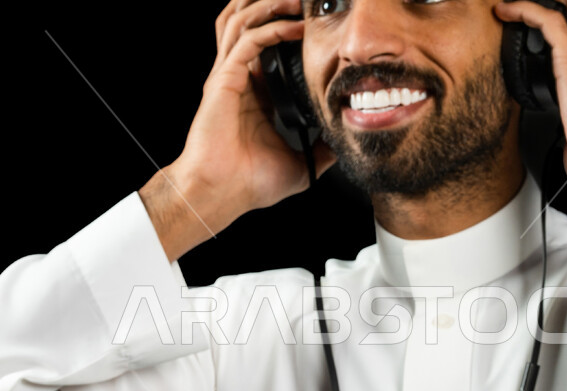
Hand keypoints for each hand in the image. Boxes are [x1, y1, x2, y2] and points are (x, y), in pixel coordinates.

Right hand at [141, 0, 336, 259]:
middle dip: (270, 3)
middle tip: (302, 0)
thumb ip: (321, 150)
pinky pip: (247, 41)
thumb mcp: (299, 165)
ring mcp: (227, 76)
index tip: (314, 21)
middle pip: (246, 21)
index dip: (286, 26)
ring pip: (240, 20)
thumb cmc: (248, 183)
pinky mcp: (223, 80)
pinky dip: (271, 28)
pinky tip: (295, 26)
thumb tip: (345, 145)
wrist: (221, 194)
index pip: (266, 45)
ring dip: (269, 4)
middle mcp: (237, 78)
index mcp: (253, 93)